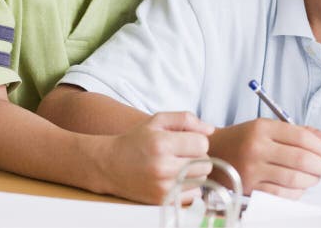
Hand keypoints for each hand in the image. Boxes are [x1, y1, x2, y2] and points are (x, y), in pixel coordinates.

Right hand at [91, 112, 213, 204]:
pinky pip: (193, 195)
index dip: (198, 140)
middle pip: (205, 163)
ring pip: (201, 179)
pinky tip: (177, 179)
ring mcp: (163, 187)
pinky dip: (189, 187)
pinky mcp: (162, 201)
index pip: (202, 144)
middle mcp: (163, 167)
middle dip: (197, 156)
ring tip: (178, 165)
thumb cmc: (136, 140)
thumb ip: (185, 119)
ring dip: (195, 172)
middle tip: (182, 153)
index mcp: (162, 143)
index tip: (187, 141)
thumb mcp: (157, 120)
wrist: (109, 165)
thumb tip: (210, 130)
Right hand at [208, 118, 320, 198]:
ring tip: (317, 177)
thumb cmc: (243, 138)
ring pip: (293, 178)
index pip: (301, 136)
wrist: (212, 152)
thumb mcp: (267, 127)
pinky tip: (301, 187)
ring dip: (312, 180)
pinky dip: (297, 192)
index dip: (320, 146)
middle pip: (300, 158)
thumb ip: (298, 132)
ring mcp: (252, 170)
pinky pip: (281, 194)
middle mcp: (257, 148)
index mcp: (263, 128)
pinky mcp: (249, 188)